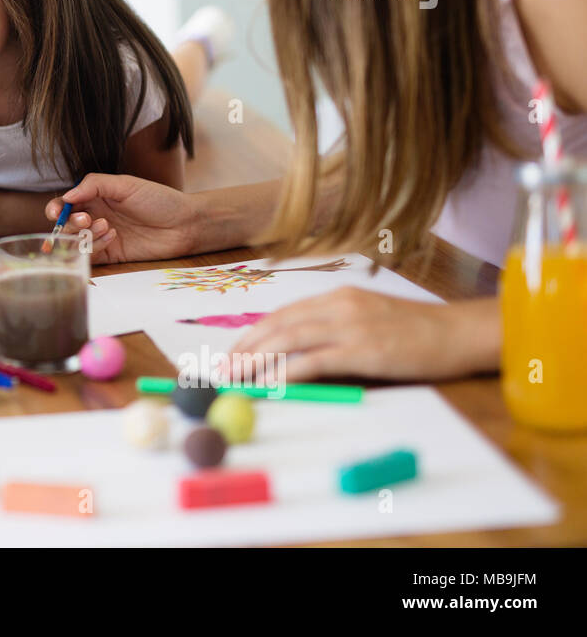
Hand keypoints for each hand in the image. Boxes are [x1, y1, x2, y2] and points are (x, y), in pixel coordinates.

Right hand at [44, 173, 200, 263]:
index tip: (57, 213)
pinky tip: (112, 237)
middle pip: (66, 224)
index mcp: (96, 197)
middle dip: (70, 223)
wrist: (185, 224)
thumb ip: (94, 185)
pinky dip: (95, 247)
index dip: (56, 209)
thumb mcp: (126, 184)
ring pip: (76, 242)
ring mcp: (102, 236)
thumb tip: (67, 196)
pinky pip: (91, 256)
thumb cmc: (159, 199)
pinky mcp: (111, 255)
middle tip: (86, 219)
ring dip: (84, 235)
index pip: (65, 204)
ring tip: (107, 226)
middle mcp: (95, 216)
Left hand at [223, 289, 499, 381]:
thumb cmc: (418, 332)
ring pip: (288, 340)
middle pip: (277, 325)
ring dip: (255, 360)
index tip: (232, 353)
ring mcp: (349, 326)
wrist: (459, 332)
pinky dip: (286, 372)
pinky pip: (314, 361)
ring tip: (233, 377)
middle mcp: (338, 306)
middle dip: (244, 348)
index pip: (283, 314)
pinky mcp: (362, 349)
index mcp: (337, 297)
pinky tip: (269, 384)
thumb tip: (298, 351)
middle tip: (221, 369)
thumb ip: (335, 328)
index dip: (253, 334)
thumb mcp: (370, 319)